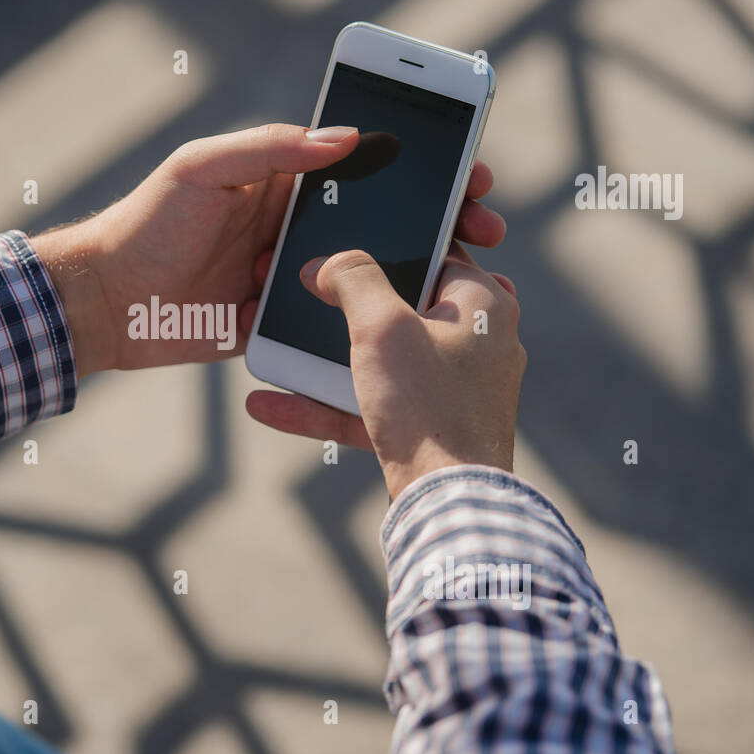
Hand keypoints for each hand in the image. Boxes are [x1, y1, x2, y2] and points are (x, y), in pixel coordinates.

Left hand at [32, 123, 506, 376]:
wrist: (107, 303)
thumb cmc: (147, 222)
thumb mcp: (203, 167)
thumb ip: (269, 149)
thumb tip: (345, 136)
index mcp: (280, 181)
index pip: (364, 166)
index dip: (419, 164)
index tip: (469, 168)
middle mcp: (292, 225)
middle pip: (379, 218)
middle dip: (437, 219)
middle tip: (484, 228)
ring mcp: (288, 276)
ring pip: (364, 271)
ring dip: (413, 271)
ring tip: (463, 275)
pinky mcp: (276, 322)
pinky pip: (330, 320)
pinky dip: (370, 320)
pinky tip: (415, 324)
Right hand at [246, 242, 524, 499]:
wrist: (447, 504)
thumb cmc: (427, 407)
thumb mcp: (382, 326)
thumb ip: (354, 278)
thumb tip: (329, 262)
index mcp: (483, 305)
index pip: (433, 254)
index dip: (381, 250)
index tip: (334, 255)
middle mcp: (478, 343)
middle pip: (399, 309)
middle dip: (340, 311)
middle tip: (299, 300)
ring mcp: (455, 390)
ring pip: (380, 362)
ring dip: (322, 361)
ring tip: (272, 353)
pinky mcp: (432, 428)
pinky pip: (373, 405)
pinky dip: (327, 404)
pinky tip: (271, 405)